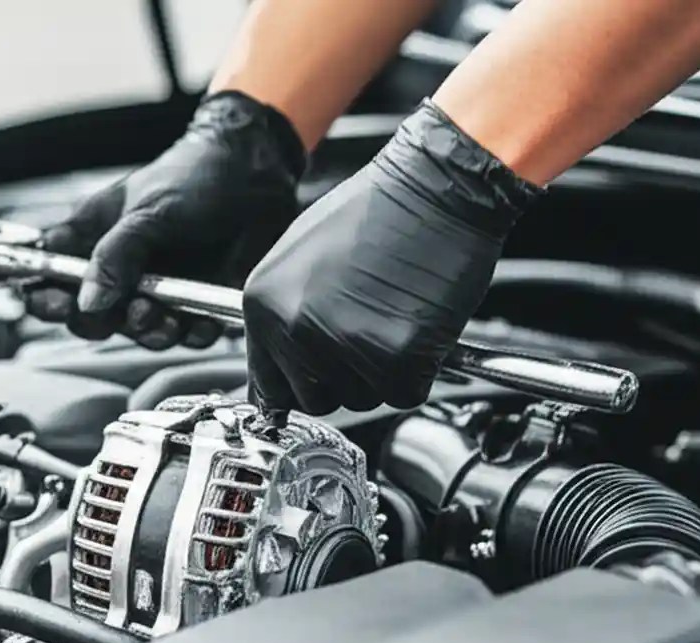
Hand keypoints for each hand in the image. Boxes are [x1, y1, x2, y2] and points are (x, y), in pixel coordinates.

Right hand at [25, 91, 304, 349]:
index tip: (58, 304)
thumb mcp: (149, 212)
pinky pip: (186, 333)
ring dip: (151, 331)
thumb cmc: (196, 176)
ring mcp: (158, 286)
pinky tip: (200, 319)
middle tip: (130, 311)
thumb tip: (88, 302)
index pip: (52, 273)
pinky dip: (193, 333)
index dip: (47, 295)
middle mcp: (122, 266)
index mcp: (96, 235)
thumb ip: (114, 257)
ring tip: (167, 315)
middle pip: (92, 315)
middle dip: (107, 322)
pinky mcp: (195, 301)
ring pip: (138, 330)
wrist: (258, 174)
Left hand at [243, 100, 543, 414]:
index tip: (320, 377)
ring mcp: (346, 346)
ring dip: (383, 372)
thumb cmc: (376, 211)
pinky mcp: (399, 358)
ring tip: (393, 315)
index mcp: (263, 306)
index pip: (270, 386)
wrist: (436, 186)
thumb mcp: (299, 259)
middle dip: (345, 377)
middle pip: (317, 399)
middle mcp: (296, 330)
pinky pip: (406, 393)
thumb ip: (284, 314)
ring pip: (363, 399)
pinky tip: (417, 326)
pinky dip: (419, 371)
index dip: (303, 381)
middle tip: (369, 330)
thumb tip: (279, 367)